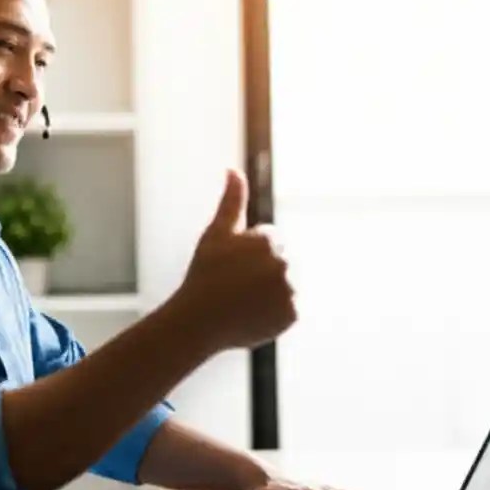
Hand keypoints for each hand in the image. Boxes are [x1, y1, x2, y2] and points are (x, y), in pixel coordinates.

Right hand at [174, 169, 296, 350]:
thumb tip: (233, 169)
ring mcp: (291, 290)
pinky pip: (288, 310)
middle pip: (280, 264)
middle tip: (236, 286)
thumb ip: (232, 200)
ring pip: (285, 287)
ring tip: (243, 301)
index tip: (232, 267)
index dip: (248, 255)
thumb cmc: (204, 274)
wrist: (197, 320)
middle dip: (262, 273)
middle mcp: (286, 263)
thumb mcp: (216, 233)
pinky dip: (274, 314)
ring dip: (269, 293)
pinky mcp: (293, 314)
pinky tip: (252, 315)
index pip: (271, 242)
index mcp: (271, 240)